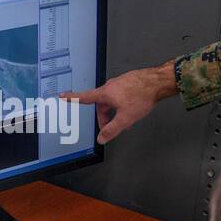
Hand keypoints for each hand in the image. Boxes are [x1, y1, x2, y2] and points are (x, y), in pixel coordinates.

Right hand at [63, 60, 177, 143]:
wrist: (157, 82)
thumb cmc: (142, 96)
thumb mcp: (125, 118)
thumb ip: (112, 130)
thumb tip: (101, 138)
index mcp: (105, 93)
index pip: (84, 97)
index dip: (72, 98)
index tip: (63, 96)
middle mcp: (110, 86)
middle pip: (101, 104)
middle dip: (104, 117)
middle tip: (110, 128)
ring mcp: (119, 83)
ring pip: (112, 101)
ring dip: (114, 112)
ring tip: (125, 120)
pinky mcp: (128, 82)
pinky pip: (120, 96)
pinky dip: (122, 105)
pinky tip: (132, 110)